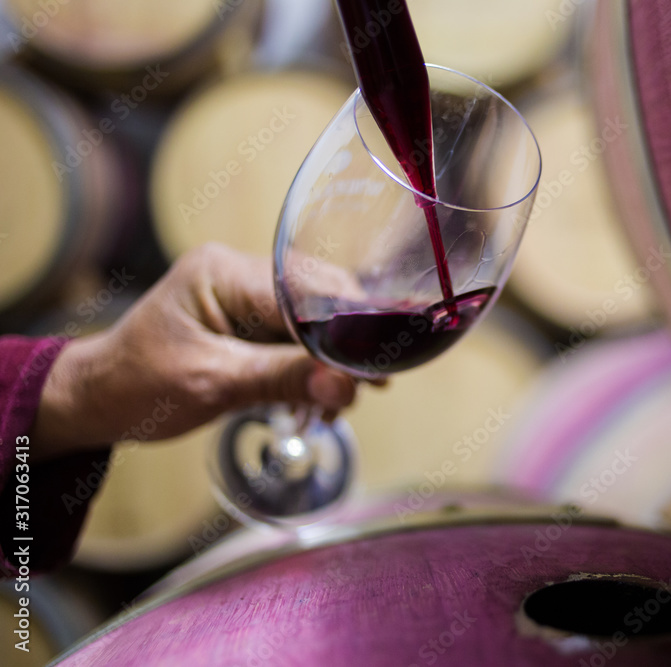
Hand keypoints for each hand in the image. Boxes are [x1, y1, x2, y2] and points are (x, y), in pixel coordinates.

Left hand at [32, 244, 358, 458]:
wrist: (98, 399)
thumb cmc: (137, 386)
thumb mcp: (212, 383)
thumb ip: (281, 379)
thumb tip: (346, 385)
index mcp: (223, 272)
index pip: (305, 293)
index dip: (346, 331)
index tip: (375, 371)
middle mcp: (239, 271)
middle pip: (319, 298)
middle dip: (344, 346)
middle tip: (365, 391)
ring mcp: (245, 292)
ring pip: (314, 317)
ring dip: (330, 360)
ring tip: (336, 403)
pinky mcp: (248, 316)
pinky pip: (296, 333)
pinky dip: (311, 365)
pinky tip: (316, 395)